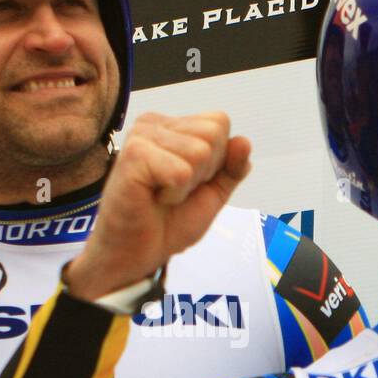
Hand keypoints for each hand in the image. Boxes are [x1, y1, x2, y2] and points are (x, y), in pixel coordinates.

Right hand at [64, 113, 251, 301]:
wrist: (138, 254)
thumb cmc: (168, 222)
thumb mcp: (213, 193)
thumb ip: (232, 168)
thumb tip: (244, 141)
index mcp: (171, 126)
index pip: (219, 122)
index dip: (216, 161)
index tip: (188, 182)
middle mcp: (153, 124)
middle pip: (213, 134)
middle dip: (204, 172)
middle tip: (174, 190)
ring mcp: (141, 137)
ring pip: (200, 152)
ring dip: (187, 186)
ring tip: (162, 195)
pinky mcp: (133, 155)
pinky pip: (181, 172)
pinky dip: (174, 194)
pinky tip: (153, 198)